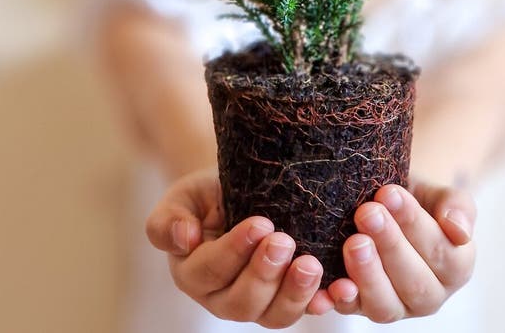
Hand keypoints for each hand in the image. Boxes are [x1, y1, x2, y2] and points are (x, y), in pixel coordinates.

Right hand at [145, 169, 333, 326]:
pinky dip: (318, 303)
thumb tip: (184, 239)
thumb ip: (169, 219)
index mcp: (193, 273)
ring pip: (273, 315)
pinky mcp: (286, 298)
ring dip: (294, 293)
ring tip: (311, 264)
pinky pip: (301, 310)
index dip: (234, 251)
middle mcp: (222, 297)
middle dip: (265, 274)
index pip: (210, 271)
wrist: (239, 189)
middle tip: (284, 240)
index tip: (260, 223)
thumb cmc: (208, 194)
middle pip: (241, 302)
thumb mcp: (184, 196)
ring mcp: (257, 302)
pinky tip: (334, 290)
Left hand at [326, 179, 476, 322]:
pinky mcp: (363, 307)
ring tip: (353, 242)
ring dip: (367, 275)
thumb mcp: (441, 194)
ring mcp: (396, 305)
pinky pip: (351, 310)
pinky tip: (331, 286)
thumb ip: (457, 206)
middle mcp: (430, 295)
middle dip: (389, 246)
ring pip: (385, 305)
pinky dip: (340, 300)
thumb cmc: (418, 198)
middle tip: (367, 213)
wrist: (389, 203)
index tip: (389, 193)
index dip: (415, 224)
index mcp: (456, 267)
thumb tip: (459, 231)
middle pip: (414, 282)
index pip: (441, 252)